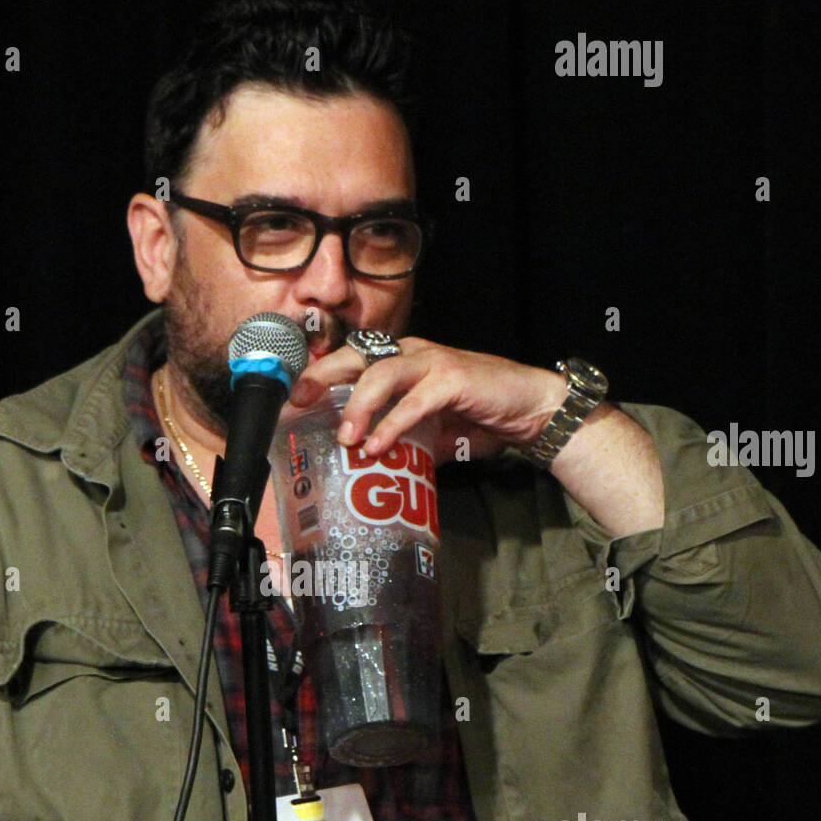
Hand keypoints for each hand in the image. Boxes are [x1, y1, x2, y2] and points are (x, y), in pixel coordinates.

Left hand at [288, 336, 565, 464]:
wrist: (530, 407)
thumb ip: (401, 440)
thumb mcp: (429, 430)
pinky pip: (416, 401)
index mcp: (400, 361)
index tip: (290, 400)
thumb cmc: (478, 416)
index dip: (317, 376)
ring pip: (381, 372)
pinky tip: (378, 446)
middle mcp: (411, 353)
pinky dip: (394, 424)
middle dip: (321, 377)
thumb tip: (369, 467)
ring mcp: (432, 362)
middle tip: (297, 403)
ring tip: (345, 438)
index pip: (349, 361)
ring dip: (358, 405)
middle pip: (355, 356)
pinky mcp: (454, 379)